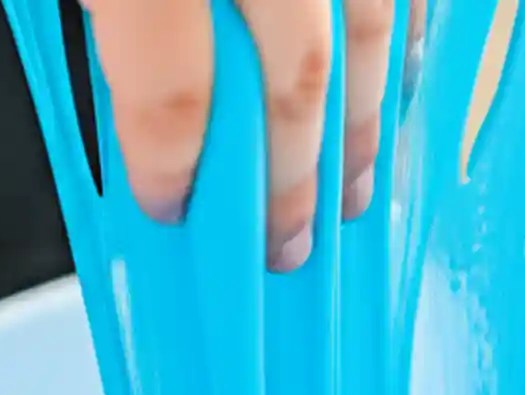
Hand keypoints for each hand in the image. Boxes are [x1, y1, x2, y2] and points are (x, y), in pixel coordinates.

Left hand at [80, 0, 426, 271]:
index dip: (172, 163)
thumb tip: (139, 98)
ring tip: (358, 189)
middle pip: (295, 74)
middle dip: (295, 175)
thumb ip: (117, 20)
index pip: (174, 88)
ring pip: (367, 28)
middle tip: (289, 243)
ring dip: (366, 122)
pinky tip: (399, 82)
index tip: (169, 206)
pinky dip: (407, 38)